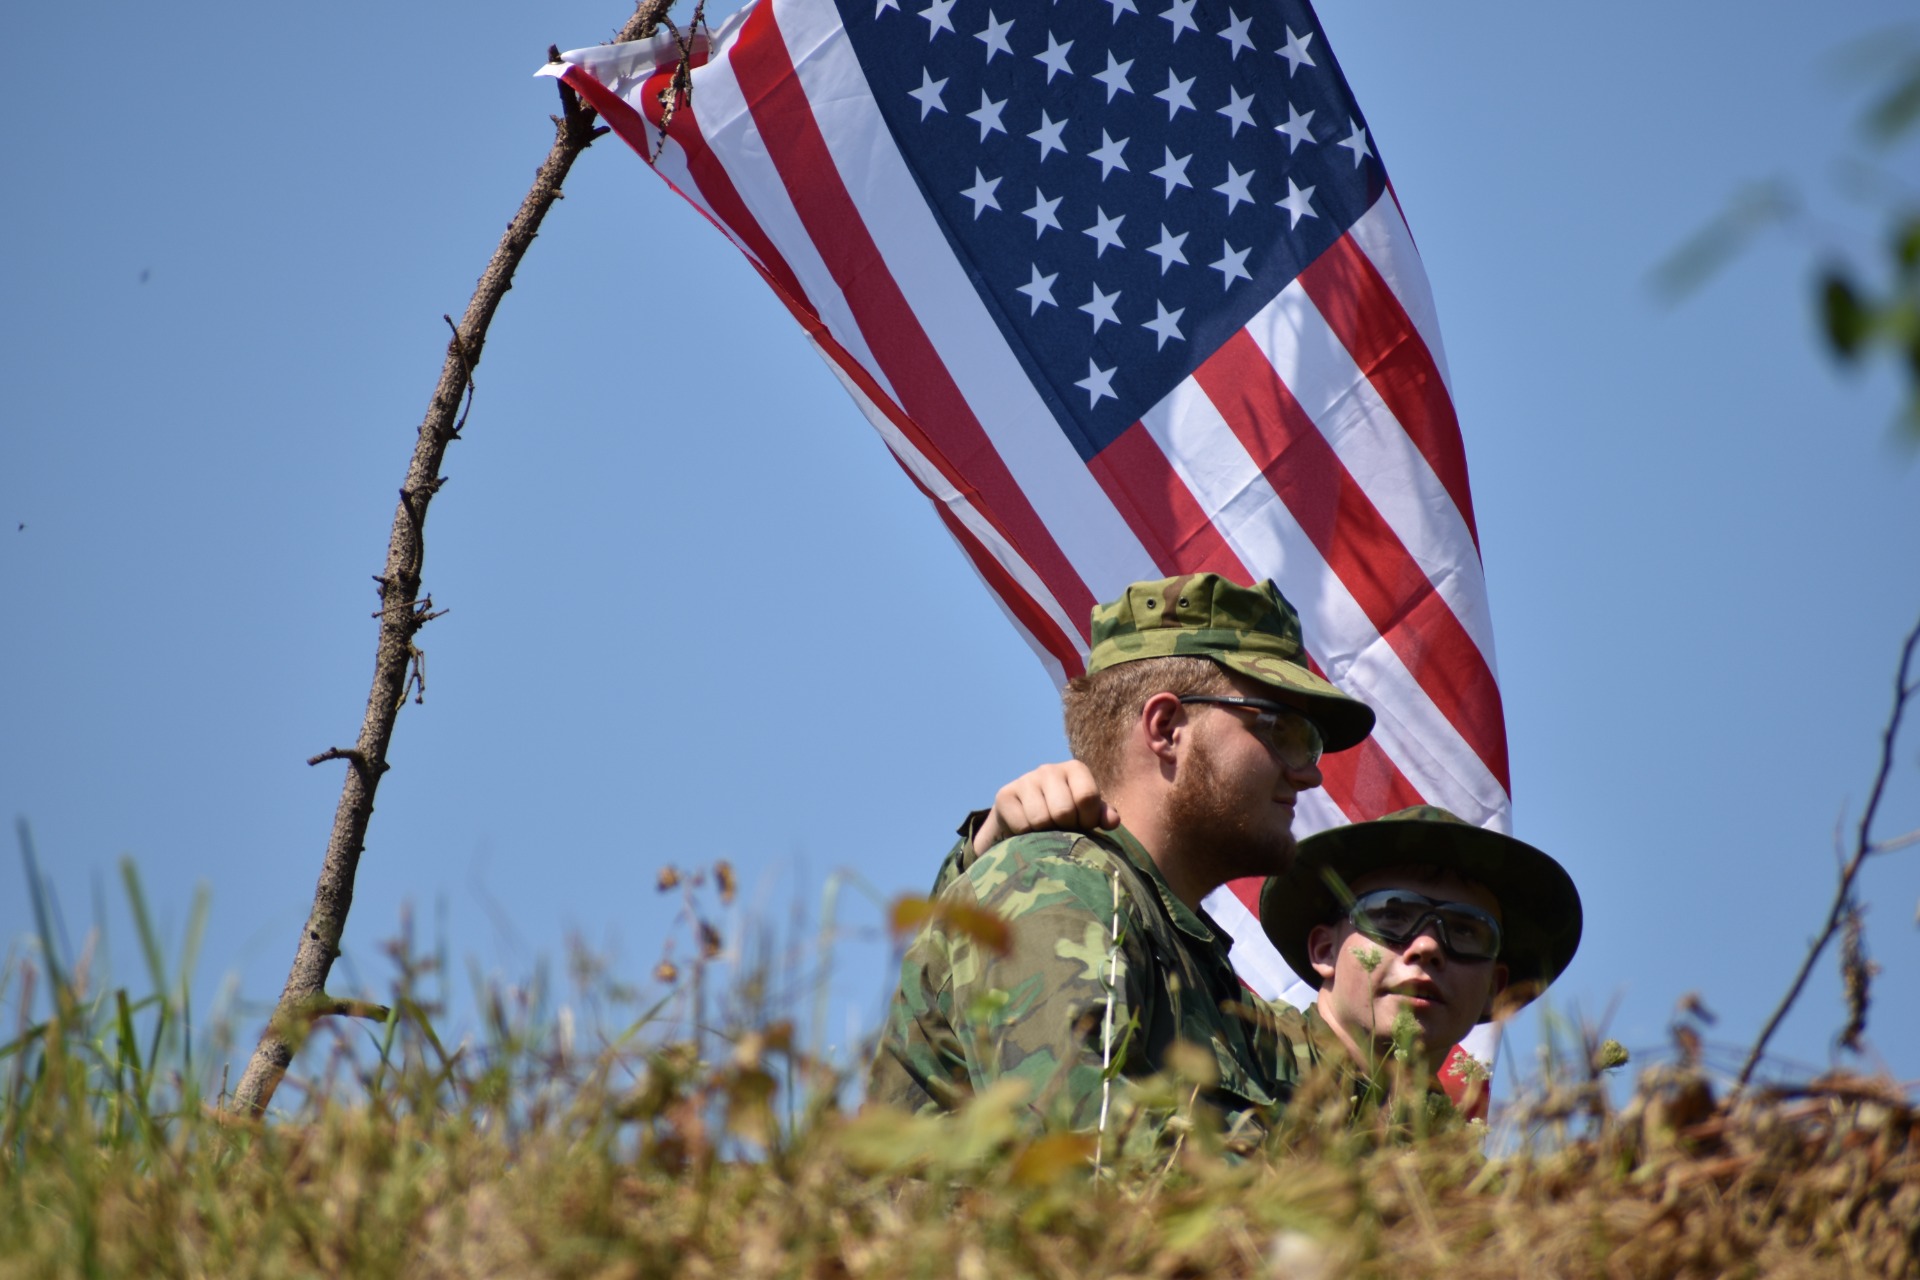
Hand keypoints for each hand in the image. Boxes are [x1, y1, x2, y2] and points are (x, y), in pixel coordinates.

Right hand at [971, 760, 1119, 853]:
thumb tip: (1113, 821)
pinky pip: (1022, 825)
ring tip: (1046, 830)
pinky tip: (1028, 830)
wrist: (1024, 820)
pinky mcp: (1005, 795)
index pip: (1087, 796)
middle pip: (1063, 810)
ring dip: (1046, 833)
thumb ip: (1102, 816)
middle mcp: (1049, 769)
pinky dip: (1027, 835)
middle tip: (1062, 829)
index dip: (1087, 819)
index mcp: (1074, 769)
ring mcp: (1025, 780)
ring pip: (1041, 819)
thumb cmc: (1065, 818)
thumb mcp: (1086, 815)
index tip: (1083, 825)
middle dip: (1066, 828)